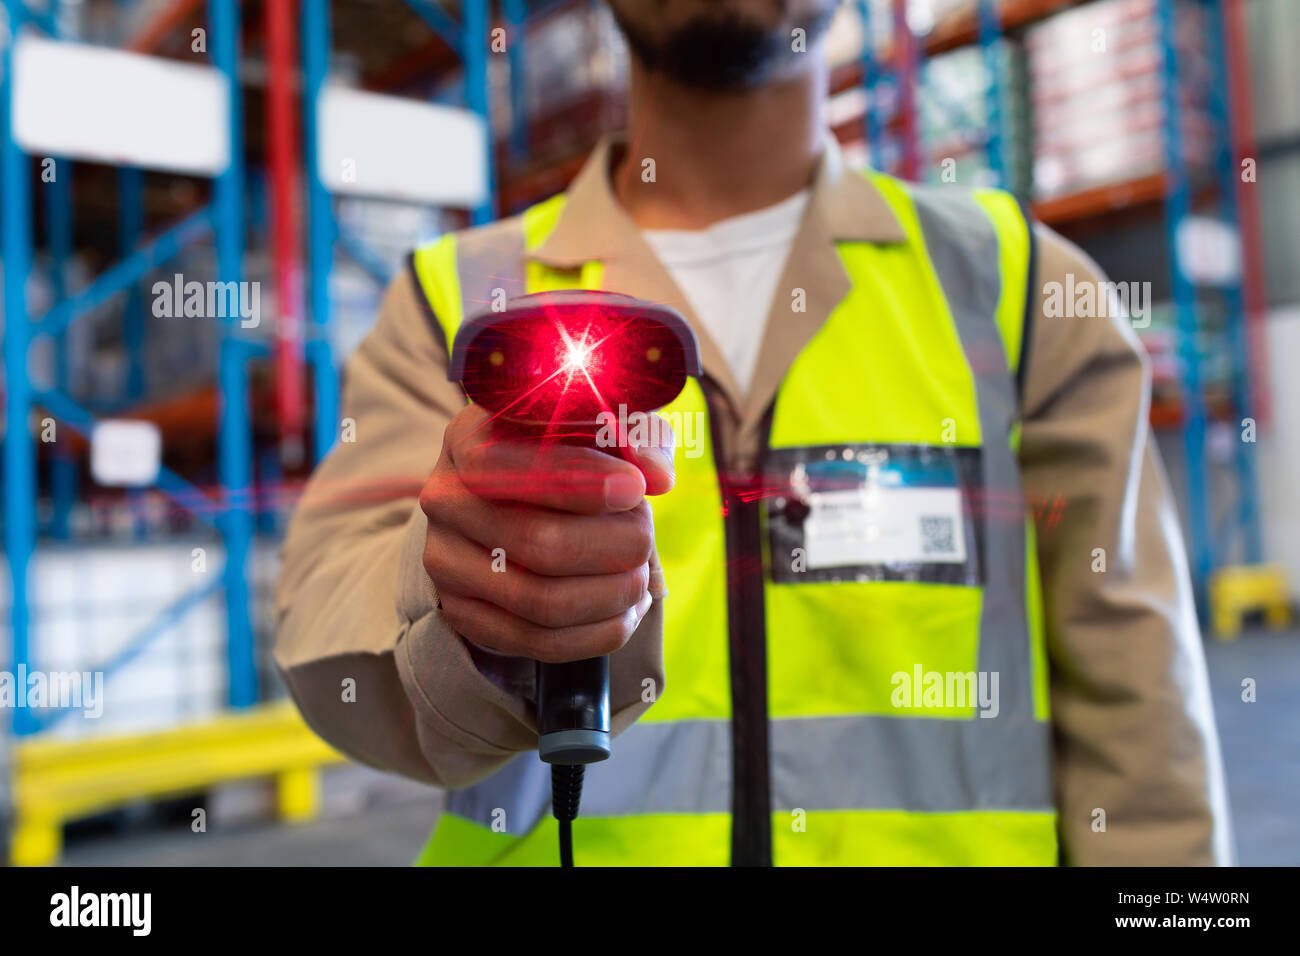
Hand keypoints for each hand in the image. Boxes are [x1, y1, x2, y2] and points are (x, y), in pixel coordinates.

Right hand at [419, 404, 675, 662]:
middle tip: (646, 535)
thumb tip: (656, 476)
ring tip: (641, 572)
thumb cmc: (570, 454)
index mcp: (469, 439)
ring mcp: (446, 562)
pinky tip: (627, 608)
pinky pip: (542, 643)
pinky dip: (600, 630)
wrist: (518, 504)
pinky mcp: (463, 614)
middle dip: (614, 544)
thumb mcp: (604, 426)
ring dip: (614, 592)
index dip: (583, 482)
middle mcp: (445, 499)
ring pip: (544, 601)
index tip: (636, 488)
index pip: (516, 467)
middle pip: (539, 542)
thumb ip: (634, 438)